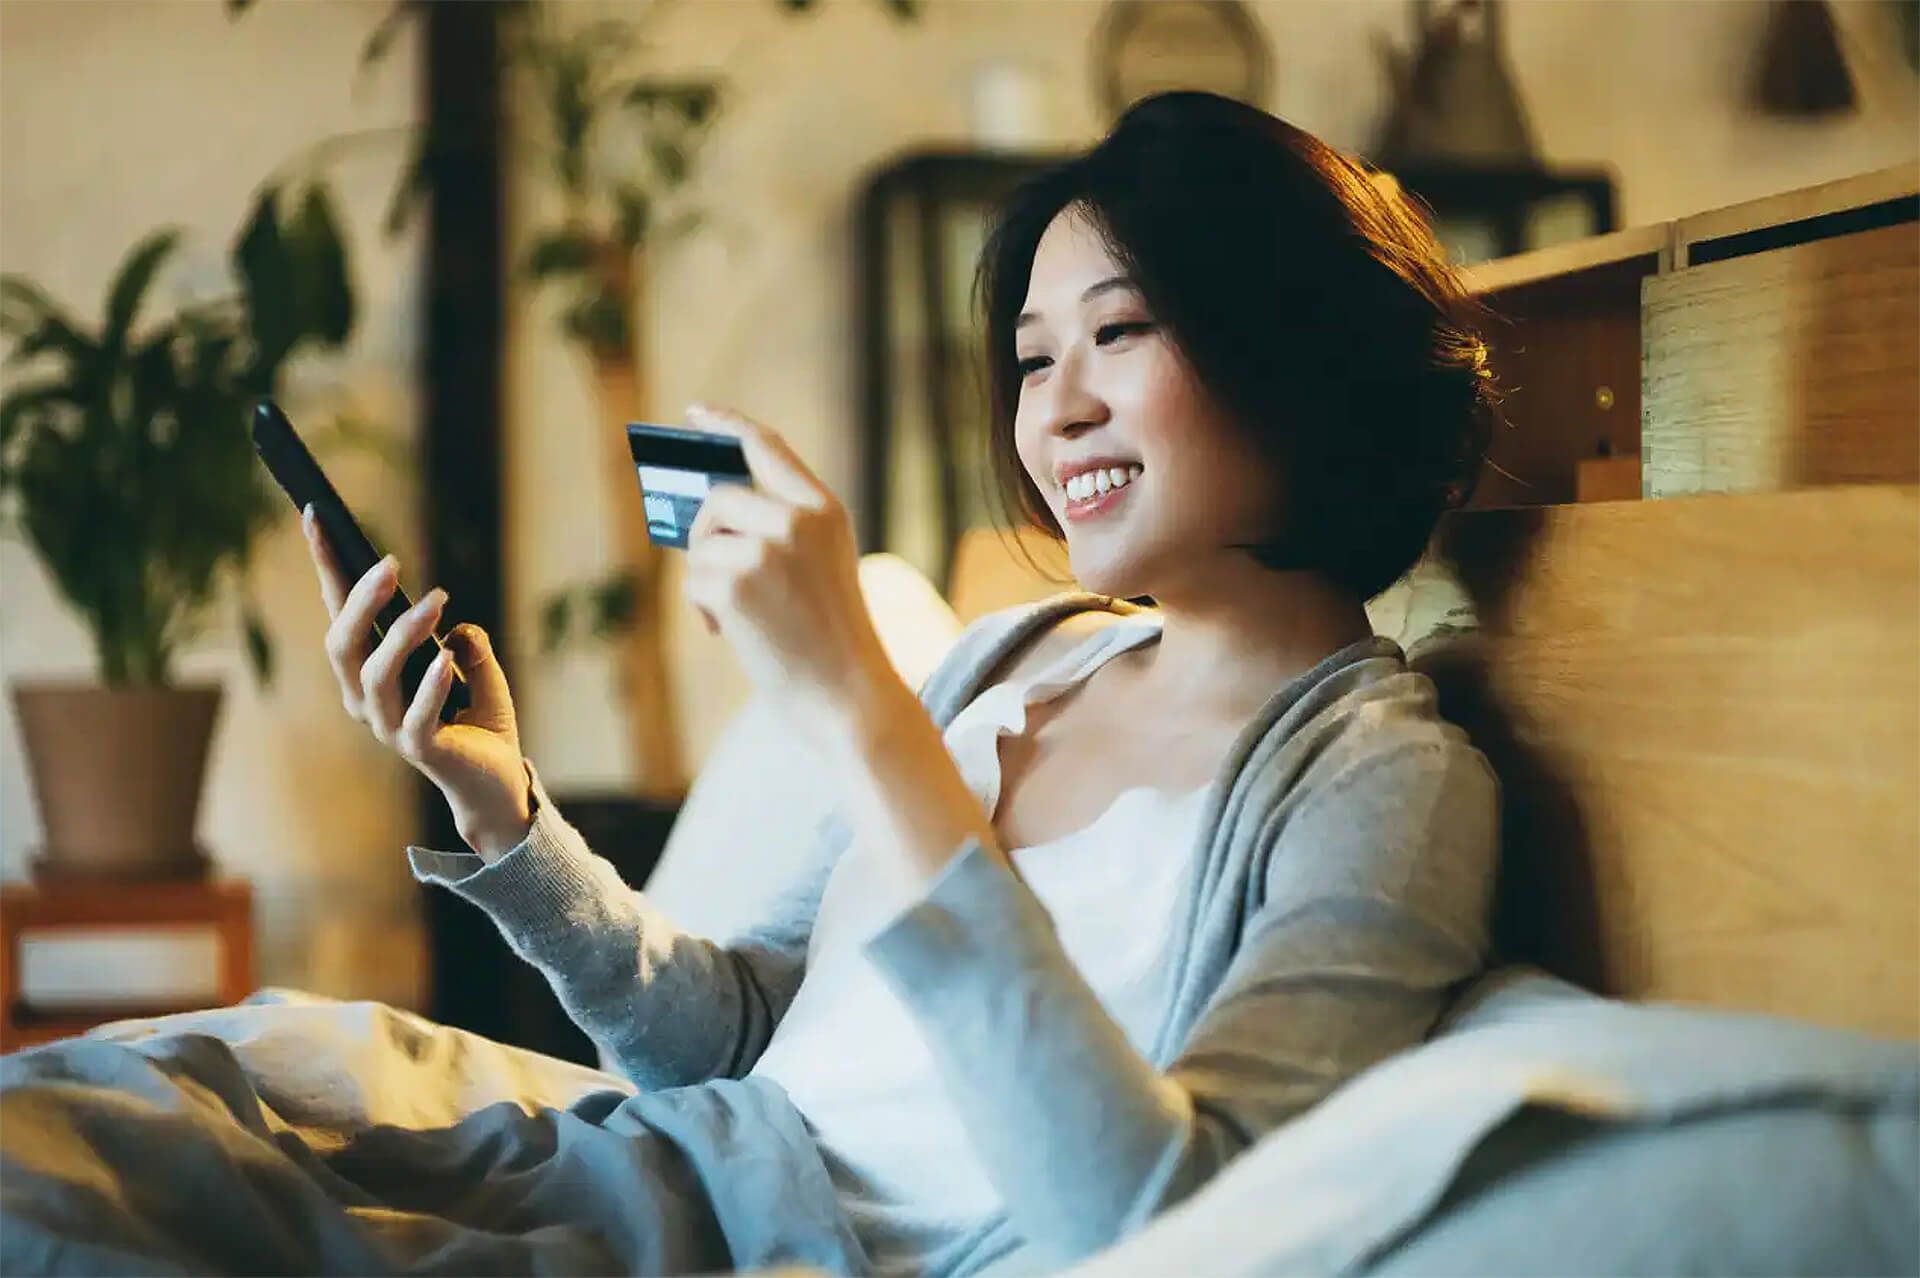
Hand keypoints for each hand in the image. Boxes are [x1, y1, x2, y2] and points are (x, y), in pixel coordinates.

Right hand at [302, 505, 532, 861]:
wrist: (497, 781)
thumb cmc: (480, 720)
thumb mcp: (477, 667)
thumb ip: (463, 641)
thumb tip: (458, 625)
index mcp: (369, 673)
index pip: (340, 613)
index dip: (328, 566)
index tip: (318, 516)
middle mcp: (366, 699)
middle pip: (342, 643)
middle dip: (359, 600)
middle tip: (392, 563)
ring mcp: (389, 727)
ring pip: (374, 674)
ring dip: (403, 634)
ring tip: (437, 602)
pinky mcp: (420, 750)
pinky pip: (416, 715)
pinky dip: (430, 683)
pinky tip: (447, 656)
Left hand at [681, 404, 898, 732]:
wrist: (850, 698)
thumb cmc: (831, 640)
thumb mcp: (820, 566)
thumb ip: (777, 528)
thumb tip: (705, 511)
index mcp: (824, 511)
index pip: (767, 447)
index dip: (726, 424)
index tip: (696, 413)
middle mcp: (797, 520)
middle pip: (719, 498)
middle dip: (707, 536)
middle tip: (718, 575)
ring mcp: (766, 550)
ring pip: (703, 544)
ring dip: (707, 580)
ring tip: (738, 616)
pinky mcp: (736, 583)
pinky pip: (693, 581)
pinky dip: (703, 609)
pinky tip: (730, 633)